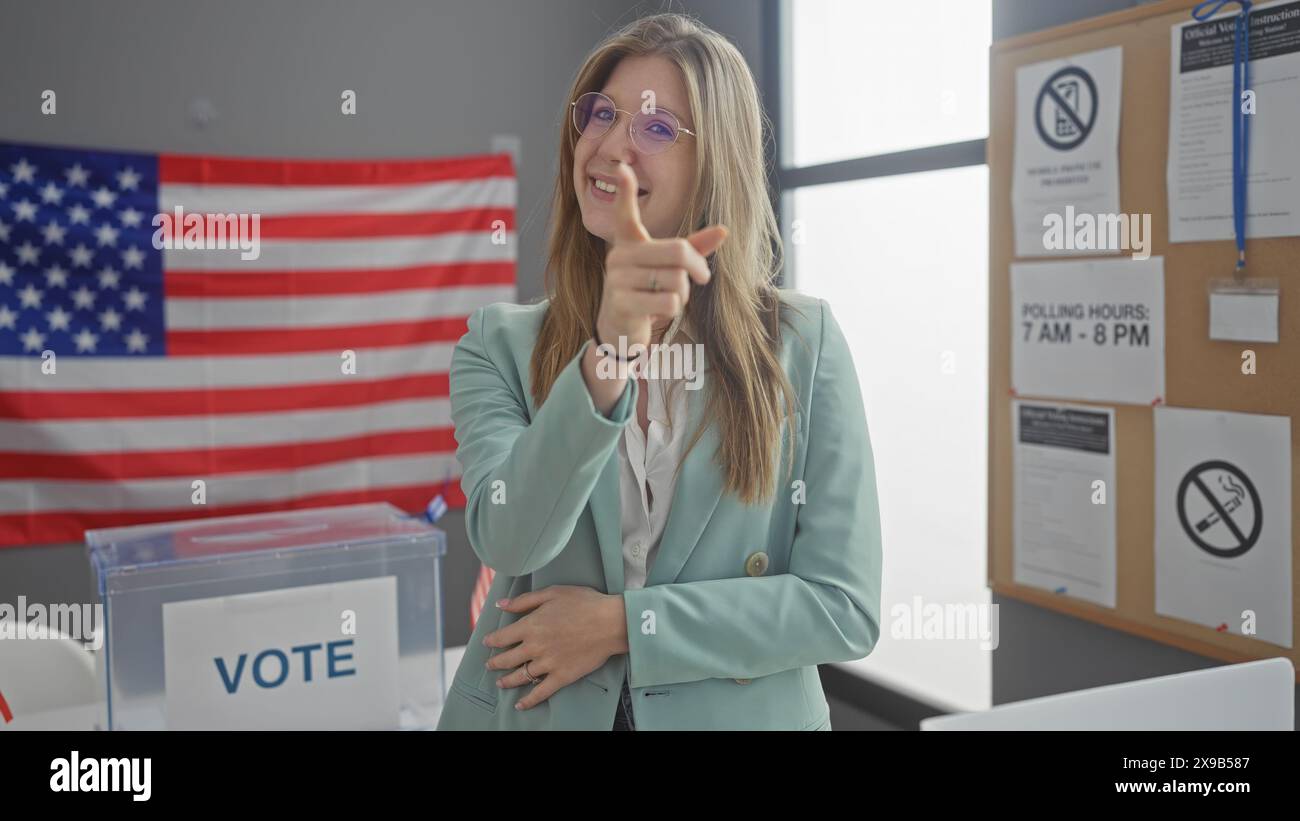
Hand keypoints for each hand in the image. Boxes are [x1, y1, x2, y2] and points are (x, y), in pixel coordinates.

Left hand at [483, 585, 627, 709]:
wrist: (610, 622)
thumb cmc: (584, 603)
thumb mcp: (553, 593)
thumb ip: (524, 600)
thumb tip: (501, 604)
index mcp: (531, 625)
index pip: (502, 637)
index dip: (492, 641)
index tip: (487, 643)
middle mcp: (535, 646)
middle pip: (507, 659)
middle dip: (495, 663)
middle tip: (490, 665)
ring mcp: (548, 663)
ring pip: (520, 676)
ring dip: (507, 681)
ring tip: (501, 683)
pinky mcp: (562, 676)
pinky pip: (541, 692)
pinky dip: (529, 700)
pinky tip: (521, 704)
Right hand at [595, 161, 726, 351]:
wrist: (620, 329)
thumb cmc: (648, 292)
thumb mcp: (670, 268)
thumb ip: (694, 249)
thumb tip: (724, 230)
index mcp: (629, 242)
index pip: (625, 212)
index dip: (625, 190)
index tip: (623, 167)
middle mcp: (619, 256)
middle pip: (677, 251)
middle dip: (697, 267)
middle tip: (703, 278)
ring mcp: (617, 279)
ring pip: (677, 280)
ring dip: (683, 294)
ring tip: (666, 299)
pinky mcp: (622, 304)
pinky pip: (669, 302)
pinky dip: (673, 310)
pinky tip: (657, 313)